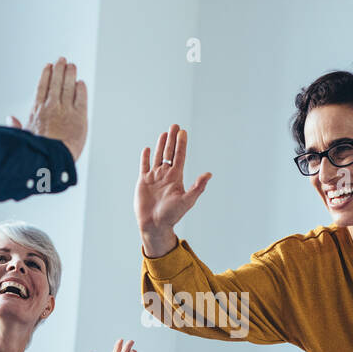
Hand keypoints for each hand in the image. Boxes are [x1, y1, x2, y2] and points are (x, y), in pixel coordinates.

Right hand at [11, 57, 86, 160]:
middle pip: (55, 83)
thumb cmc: (36, 151)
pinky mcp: (79, 116)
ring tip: (72, 65)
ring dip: (70, 74)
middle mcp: (51, 107)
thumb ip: (17, 126)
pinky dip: (80, 89)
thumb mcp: (23, 137)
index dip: (45, 75)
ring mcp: (66, 110)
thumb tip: (9, 118)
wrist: (52, 159)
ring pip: (68, 86)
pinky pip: (81, 98)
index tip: (48, 66)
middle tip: (62, 60)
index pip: (41, 87)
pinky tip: (80, 83)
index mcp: (37, 111)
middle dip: (59, 69)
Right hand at [135, 124, 211, 256]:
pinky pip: (144, 166)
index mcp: (176, 178)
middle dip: (173, 139)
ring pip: (158, 157)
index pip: (179, 156)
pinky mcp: (143, 182)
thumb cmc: (172, 215)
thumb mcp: (187, 200)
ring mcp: (154, 178)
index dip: (181, 144)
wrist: (154, 225)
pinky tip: (148, 149)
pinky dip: (145, 157)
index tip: (183, 132)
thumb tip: (209, 174)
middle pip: (170, 153)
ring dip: (161, 145)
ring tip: (164, 133)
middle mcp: (166, 176)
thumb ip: (198, 187)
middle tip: (175, 126)